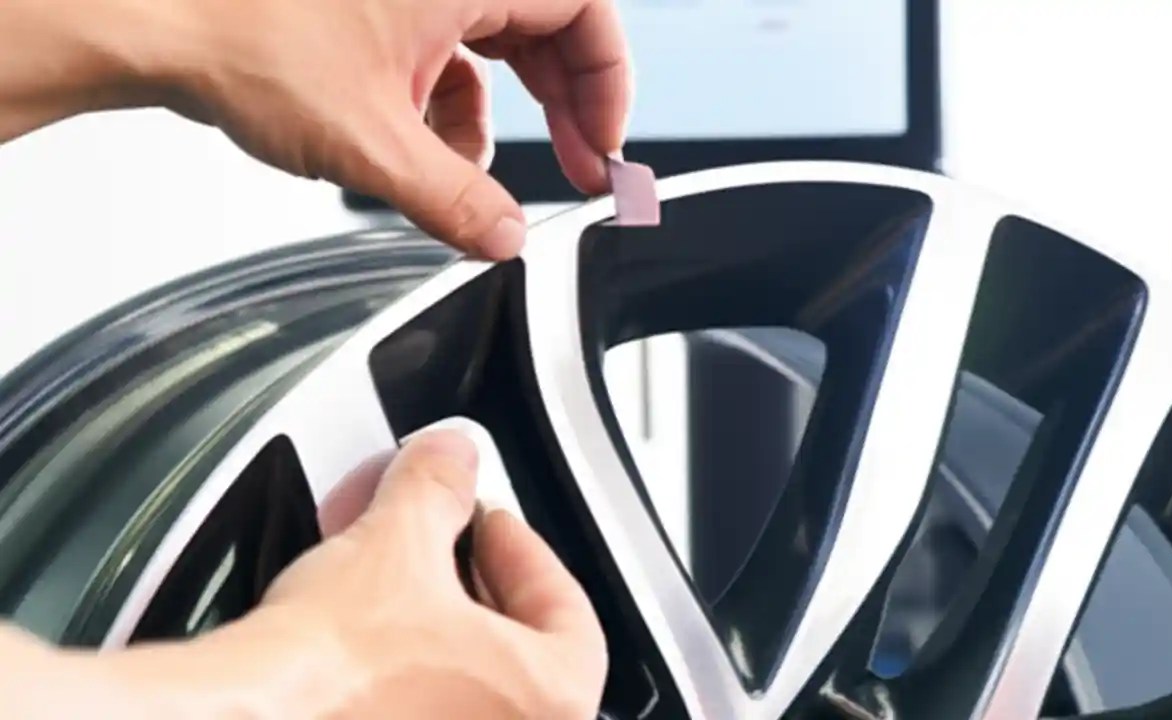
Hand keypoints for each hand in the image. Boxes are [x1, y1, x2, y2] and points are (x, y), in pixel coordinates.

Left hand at [164, 0, 630, 257]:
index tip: (605, 141)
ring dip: (498, 115)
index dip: (607, 81)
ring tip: (473, 173)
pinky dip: (449, 105)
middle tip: (582, 164)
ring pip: (495, 43)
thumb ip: (455, 201)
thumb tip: (507, 238)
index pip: (583, 10)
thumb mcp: (373, 144)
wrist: (159, 24)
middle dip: (566, 104)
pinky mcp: (379, 8)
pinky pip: (445, 51)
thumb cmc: (246, 44)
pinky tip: (427, 152)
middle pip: (547, 26)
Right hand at [271, 429, 608, 716]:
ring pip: (461, 681)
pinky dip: (397, 672)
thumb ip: (437, 486)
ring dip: (428, 625)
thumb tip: (449, 458)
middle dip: (467, 580)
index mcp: (554, 699)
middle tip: (436, 543)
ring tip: (384, 582)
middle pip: (515, 647)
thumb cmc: (332, 672)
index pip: (567, 610)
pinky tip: (357, 638)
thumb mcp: (396, 542)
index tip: (487, 522)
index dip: (522, 549)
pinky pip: (415, 708)